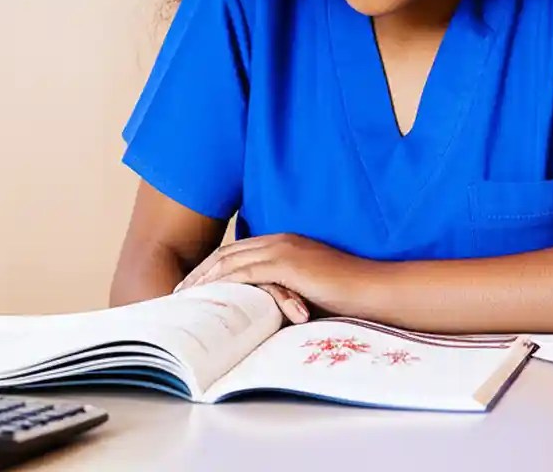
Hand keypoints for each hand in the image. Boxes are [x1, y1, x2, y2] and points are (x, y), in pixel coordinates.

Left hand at [175, 233, 376, 318]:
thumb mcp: (309, 290)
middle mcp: (281, 240)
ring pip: (231, 259)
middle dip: (201, 271)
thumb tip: (265, 312)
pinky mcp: (287, 263)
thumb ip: (285, 292)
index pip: (240, 250)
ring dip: (205, 278)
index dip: (214, 266)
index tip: (196, 285)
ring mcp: (284, 249)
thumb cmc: (348, 296)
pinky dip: (223, 283)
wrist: (373, 289)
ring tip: (185, 296)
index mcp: (286, 243)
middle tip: (180, 291)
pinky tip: (208, 296)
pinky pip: (245, 272)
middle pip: (228, 252)